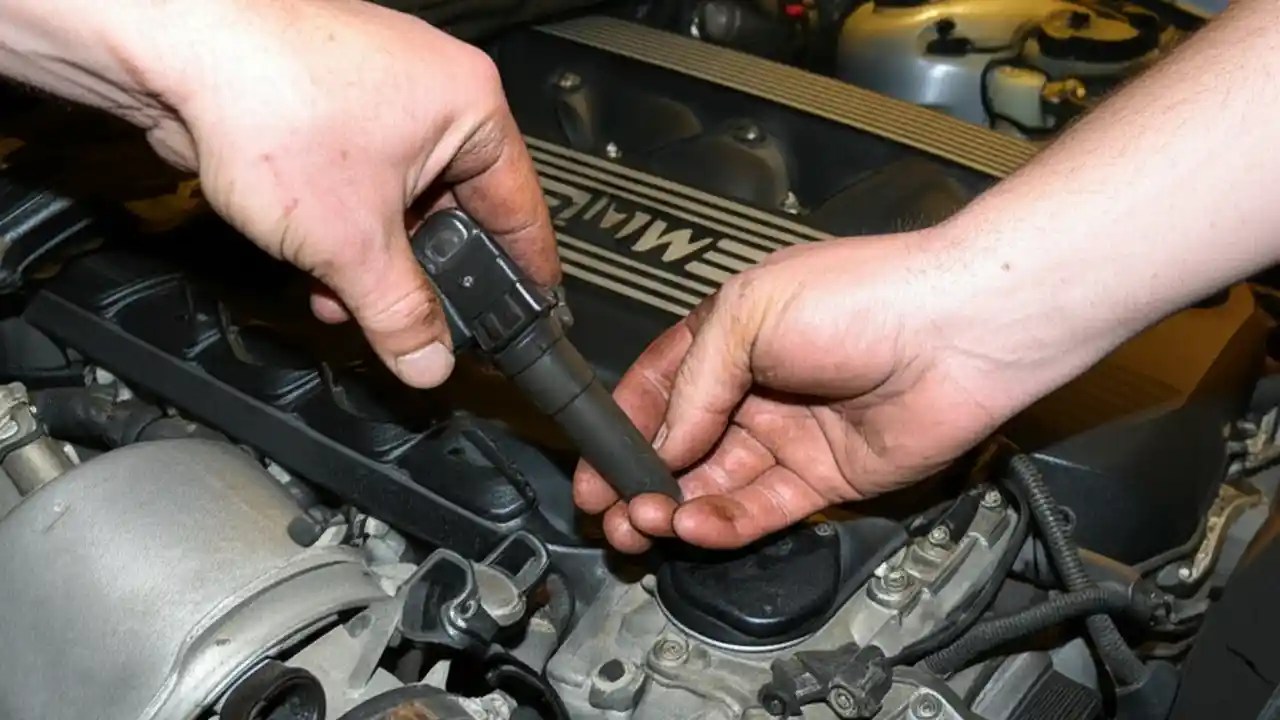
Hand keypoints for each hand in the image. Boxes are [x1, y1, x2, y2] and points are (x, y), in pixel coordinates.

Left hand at [134, 0, 558, 386]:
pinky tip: (314, 264)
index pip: (520, 208)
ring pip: (396, 202)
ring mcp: (373, 94)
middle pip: (452, 210)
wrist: (173, 47)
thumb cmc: (271, 98)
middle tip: (420, 326)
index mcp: (470, 105)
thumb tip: (428, 358)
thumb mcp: (353, 241)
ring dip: (372, 261)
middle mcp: (429, 90)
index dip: (523, 274)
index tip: (527, 315)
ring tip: (346, 300)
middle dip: (422, 276)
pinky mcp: (322, 104)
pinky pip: (353, 183)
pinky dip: (339, 227)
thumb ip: (400, 312)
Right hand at [572, 234, 1061, 552]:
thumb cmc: (862, 295)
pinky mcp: (824, 479)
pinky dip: (723, 522)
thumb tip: (660, 441)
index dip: (618, 428)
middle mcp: (754, 388)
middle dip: (638, 480)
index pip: (656, 389)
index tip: (590, 467)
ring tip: (643, 521)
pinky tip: (693, 524)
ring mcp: (788, 435)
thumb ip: (694, 383)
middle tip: (610, 512)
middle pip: (679, 447)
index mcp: (727, 338)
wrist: (958, 330)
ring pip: (714, 485)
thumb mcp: (746, 315)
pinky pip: (761, 510)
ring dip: (673, 507)